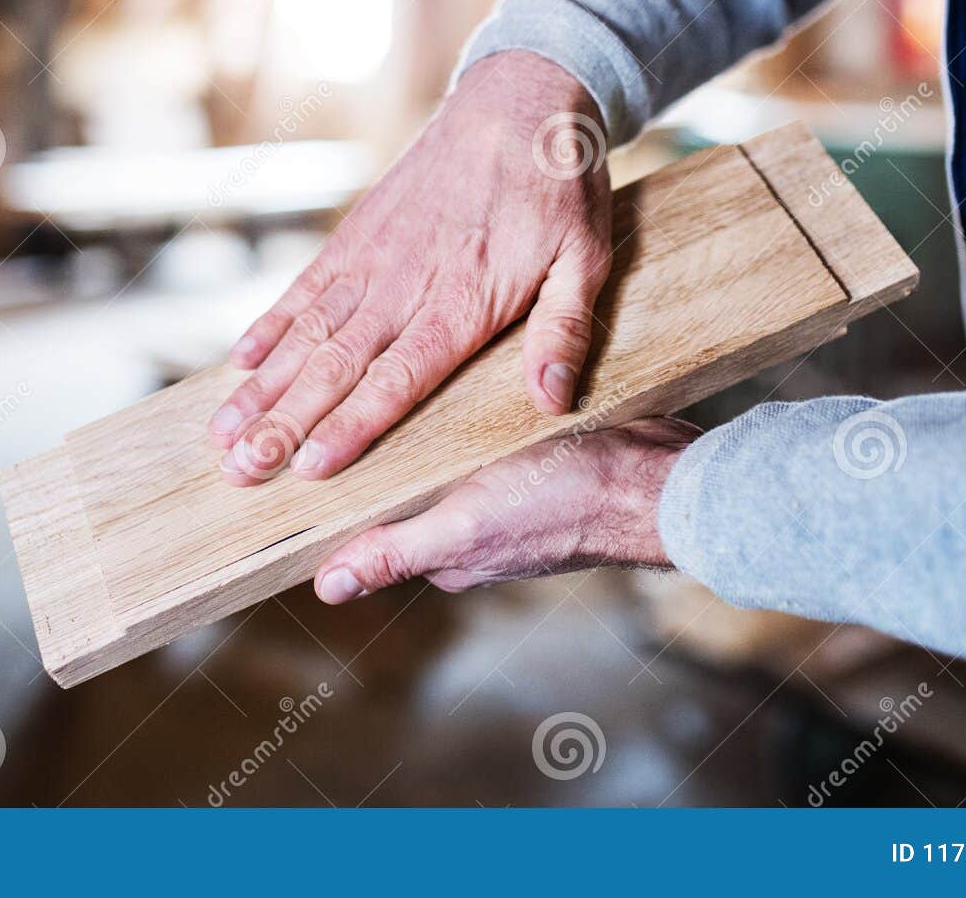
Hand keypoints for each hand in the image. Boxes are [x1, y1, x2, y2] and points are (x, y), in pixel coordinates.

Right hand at [210, 50, 613, 484]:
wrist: (518, 98)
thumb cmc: (557, 186)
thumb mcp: (585, 257)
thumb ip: (563, 330)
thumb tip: (550, 400)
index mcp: (462, 301)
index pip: (398, 379)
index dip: (351, 424)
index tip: (310, 466)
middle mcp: (405, 284)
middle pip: (335, 365)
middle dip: (284, 420)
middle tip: (241, 468)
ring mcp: (374, 256)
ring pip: (307, 332)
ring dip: (262, 385)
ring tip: (222, 432)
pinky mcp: (358, 233)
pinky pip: (305, 286)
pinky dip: (270, 324)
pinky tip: (240, 361)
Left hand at [312, 417, 699, 601]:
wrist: (657, 476)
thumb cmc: (567, 506)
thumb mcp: (467, 527)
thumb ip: (396, 553)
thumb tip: (327, 586)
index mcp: (448, 552)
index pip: (373, 527)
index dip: (340, 497)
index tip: (307, 455)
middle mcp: (472, 526)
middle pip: (404, 489)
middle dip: (377, 454)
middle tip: (341, 398)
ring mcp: (504, 490)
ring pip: (442, 458)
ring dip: (422, 427)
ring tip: (391, 379)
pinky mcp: (531, 455)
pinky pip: (482, 433)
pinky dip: (465, 413)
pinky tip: (453, 379)